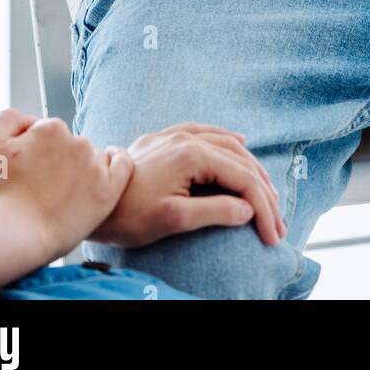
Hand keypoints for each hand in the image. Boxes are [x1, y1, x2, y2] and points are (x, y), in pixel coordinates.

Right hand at [0, 108, 132, 263]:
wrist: (13, 237)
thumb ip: (8, 119)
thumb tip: (32, 120)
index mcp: (50, 128)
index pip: (47, 134)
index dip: (35, 153)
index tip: (27, 174)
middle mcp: (76, 141)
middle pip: (70, 145)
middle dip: (58, 161)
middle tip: (41, 189)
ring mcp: (94, 166)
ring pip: (92, 158)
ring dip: (81, 169)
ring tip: (63, 195)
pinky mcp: (108, 191)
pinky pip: (123, 166)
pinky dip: (117, 162)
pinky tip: (109, 167)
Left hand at [90, 123, 286, 247]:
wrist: (93, 197)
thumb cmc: (129, 214)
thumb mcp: (174, 219)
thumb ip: (215, 212)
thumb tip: (248, 210)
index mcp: (194, 154)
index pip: (243, 179)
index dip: (263, 208)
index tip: (271, 236)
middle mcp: (189, 138)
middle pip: (241, 161)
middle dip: (263, 193)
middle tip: (276, 224)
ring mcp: (178, 135)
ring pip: (228, 146)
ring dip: (251, 170)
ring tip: (267, 195)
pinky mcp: (167, 139)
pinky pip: (207, 132)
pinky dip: (228, 141)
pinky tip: (240, 143)